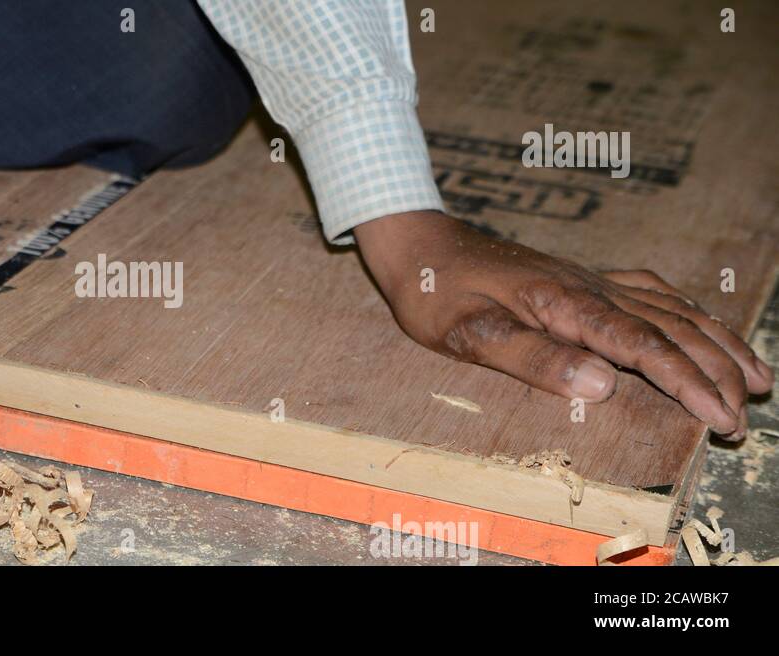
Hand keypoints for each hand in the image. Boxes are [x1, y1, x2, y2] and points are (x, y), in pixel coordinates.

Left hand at [354, 211, 772, 439]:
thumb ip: (533, 359)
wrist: (421, 244)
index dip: (689, 384)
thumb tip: (602, 386)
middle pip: (671, 329)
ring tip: (756, 376)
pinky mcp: (581, 277)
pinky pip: (651, 291)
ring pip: (672, 308)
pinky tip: (702, 325)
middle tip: (744, 416)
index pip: (644, 347)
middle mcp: (589, 287)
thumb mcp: (468, 335)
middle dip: (716, 372)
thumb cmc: (437, 293)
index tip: (721, 418)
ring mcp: (589, 279)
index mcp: (565, 304)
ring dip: (716, 342)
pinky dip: (687, 311)